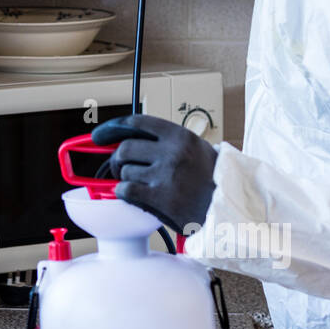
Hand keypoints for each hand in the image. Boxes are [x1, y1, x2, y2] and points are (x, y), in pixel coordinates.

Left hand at [90, 114, 218, 234]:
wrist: (229, 205)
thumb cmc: (213, 179)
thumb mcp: (196, 148)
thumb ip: (167, 141)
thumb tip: (131, 138)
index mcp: (180, 136)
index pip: (137, 123)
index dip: (112, 128)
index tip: (100, 136)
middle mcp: (172, 152)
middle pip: (125, 149)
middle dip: (117, 160)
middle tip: (119, 167)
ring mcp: (166, 174)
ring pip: (125, 171)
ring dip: (125, 178)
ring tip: (138, 184)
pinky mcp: (161, 197)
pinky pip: (126, 189)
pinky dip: (123, 192)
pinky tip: (131, 194)